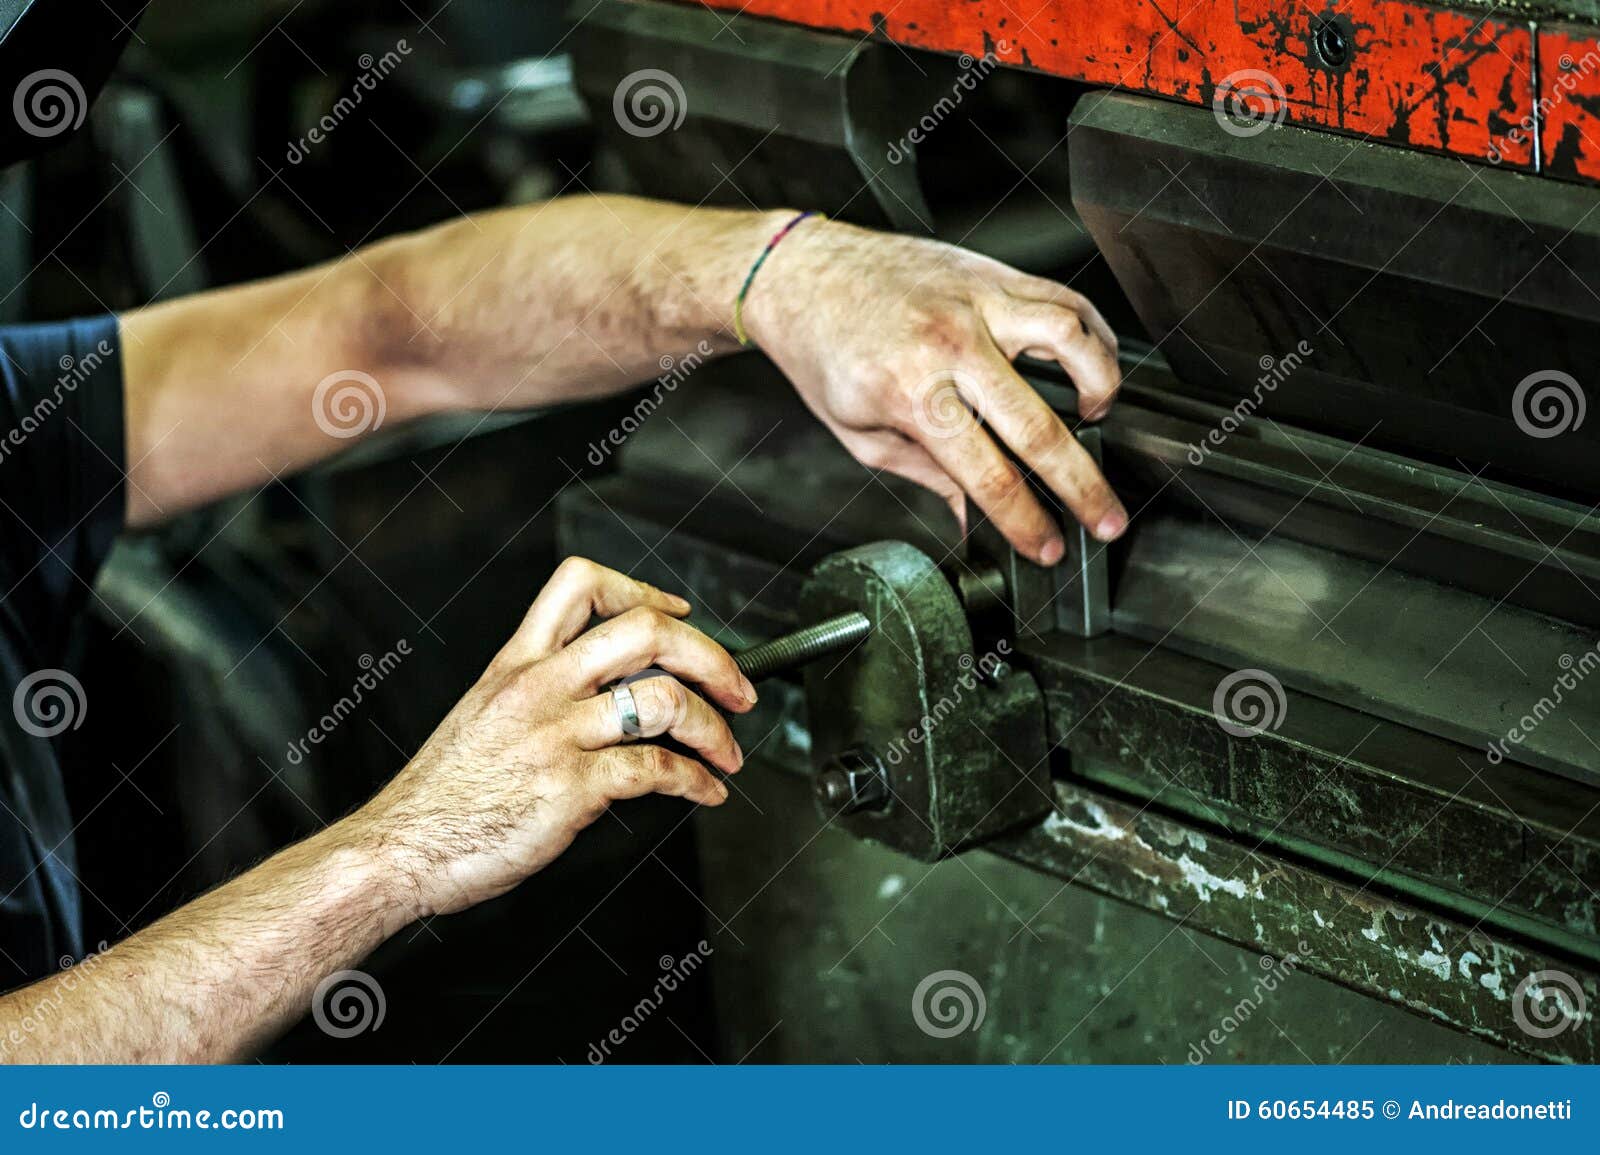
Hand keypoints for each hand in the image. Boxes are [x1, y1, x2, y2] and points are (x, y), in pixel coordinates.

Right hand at [353, 557, 755, 917]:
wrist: (400, 848)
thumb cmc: (443, 795)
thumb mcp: (484, 715)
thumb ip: (541, 695)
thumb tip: (610, 695)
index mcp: (516, 663)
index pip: (581, 584)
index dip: (644, 589)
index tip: (679, 613)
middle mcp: (539, 688)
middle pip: (646, 630)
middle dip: (711, 656)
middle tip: (737, 686)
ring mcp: (556, 735)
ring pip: (663, 698)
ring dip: (715, 727)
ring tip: (727, 751)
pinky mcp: (570, 788)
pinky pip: (657, 769)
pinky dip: (697, 780)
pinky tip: (704, 790)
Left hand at [743, 217, 1127, 563]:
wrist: (801, 271)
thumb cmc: (824, 350)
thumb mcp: (863, 434)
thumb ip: (929, 475)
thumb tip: (975, 517)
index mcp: (910, 392)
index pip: (988, 475)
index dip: (1026, 523)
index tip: (1049, 549)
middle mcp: (950, 343)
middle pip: (1039, 427)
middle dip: (1082, 486)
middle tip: (1106, 520)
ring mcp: (978, 302)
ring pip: (1071, 342)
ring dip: (1101, 389)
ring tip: (1099, 421)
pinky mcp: (993, 274)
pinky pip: (1064, 301)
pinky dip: (1092, 336)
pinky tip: (1093, 366)